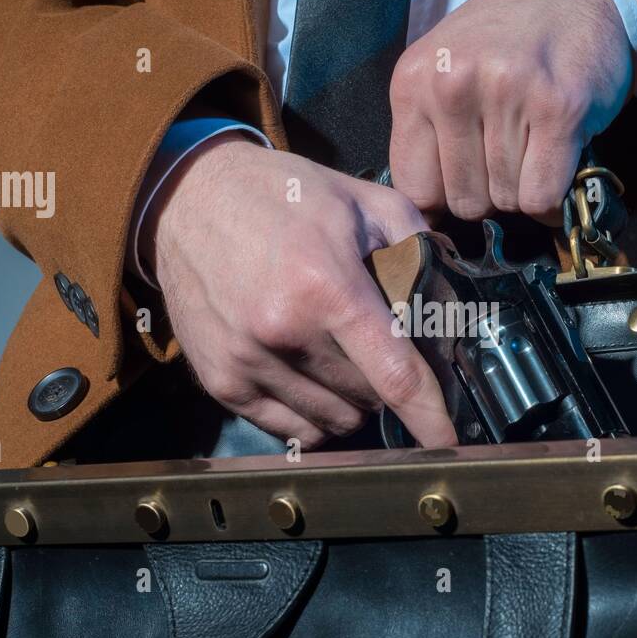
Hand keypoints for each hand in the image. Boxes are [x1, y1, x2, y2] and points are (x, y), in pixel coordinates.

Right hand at [147, 133, 457, 448]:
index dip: (429, 416)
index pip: (394, 374)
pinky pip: (291, 429)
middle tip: (377, 345)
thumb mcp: (360, 199)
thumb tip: (449, 293)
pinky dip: (314, 415)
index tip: (449, 441)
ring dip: (351, 401)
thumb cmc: (276, 196)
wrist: (186, 198)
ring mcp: (248, 361)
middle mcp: (284, 332)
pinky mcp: (221, 381)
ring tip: (341, 357)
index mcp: (326, 286)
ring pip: (333, 419)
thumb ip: (416, 243)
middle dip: (386, 380)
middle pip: (368, 397)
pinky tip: (313, 379)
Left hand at [389, 0, 631, 223]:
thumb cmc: (506, 38)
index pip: (415, 189)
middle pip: (464, 202)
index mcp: (413, 80)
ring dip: (525, 189)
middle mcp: (453, 84)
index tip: (466, 181)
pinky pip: (543, 195)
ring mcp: (507, 94)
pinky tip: (556, 161)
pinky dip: (553, 198)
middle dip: (490, 194)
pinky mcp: (559, 108)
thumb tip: (428, 218)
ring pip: (507, 201)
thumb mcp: (442, 70)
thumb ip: (427, 132)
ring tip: (534, 143)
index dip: (444, 198)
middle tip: (508, 155)